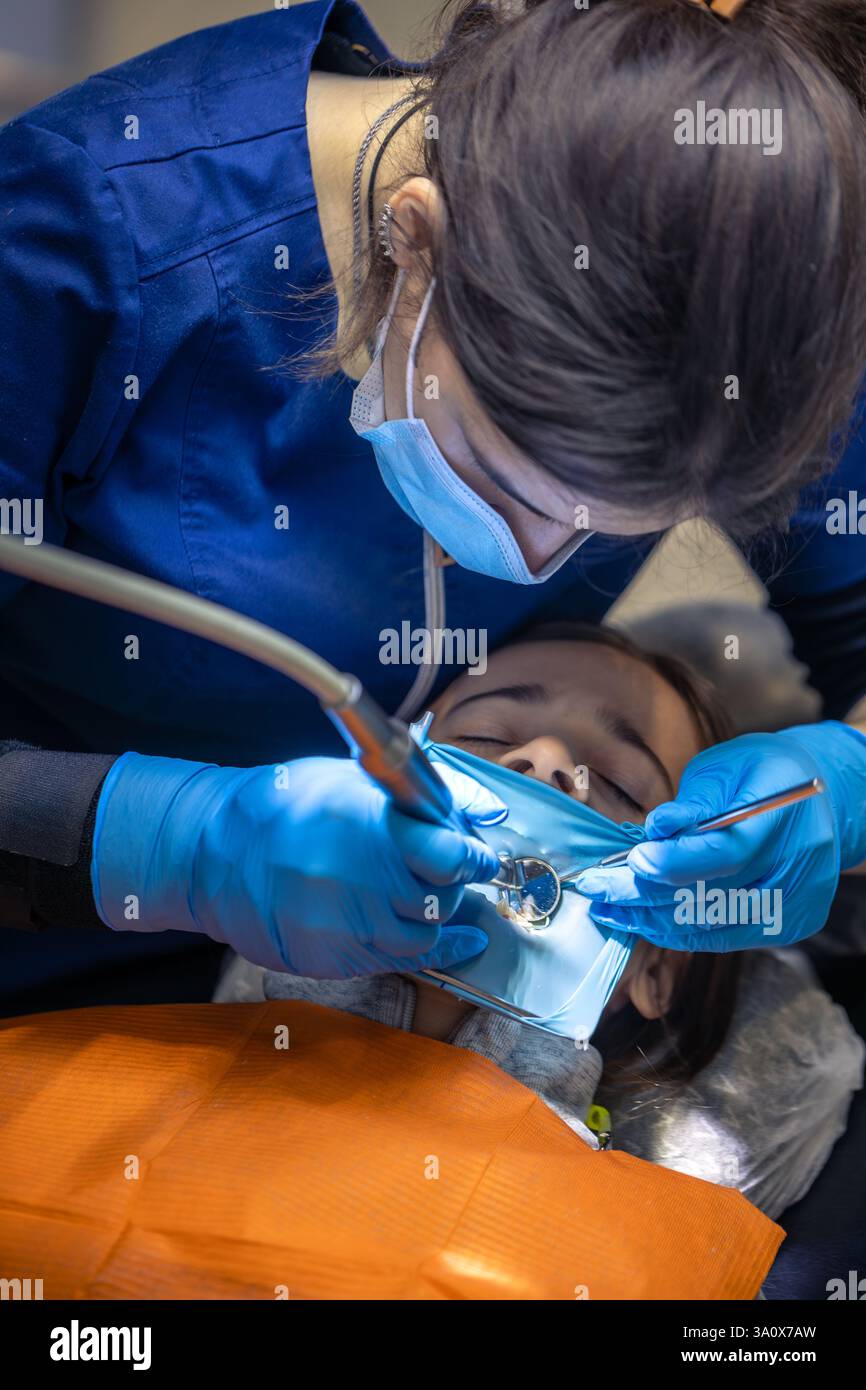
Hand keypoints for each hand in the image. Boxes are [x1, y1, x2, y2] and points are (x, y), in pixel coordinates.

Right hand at [91, 752, 504, 975]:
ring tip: (438, 902)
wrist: (214, 854)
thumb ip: (430, 793)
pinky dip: (433, 950)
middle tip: (455, 872)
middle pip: (443, 897)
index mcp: (370, 826)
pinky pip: (400, 961)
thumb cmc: (289, 805)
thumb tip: (491, 812)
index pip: (450, 854)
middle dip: (457, 885)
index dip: (475, 857)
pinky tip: (449, 940)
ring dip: (440, 918)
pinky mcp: (333, 956)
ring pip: (425, 934)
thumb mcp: (355, 779)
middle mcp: (362, 879)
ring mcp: (347, 923)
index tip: (481, 855)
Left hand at [573, 722, 865, 950]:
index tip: (631, 862)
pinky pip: (723, 936)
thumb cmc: (765, 774)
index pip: (726, 852)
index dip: (675, 861)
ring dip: (652, 919)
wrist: (827, 797)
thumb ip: (694, 804)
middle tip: (596, 887)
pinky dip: (679, 929)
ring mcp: (796, 903)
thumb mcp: (727, 768)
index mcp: (782, 818)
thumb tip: (655, 830)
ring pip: (713, 926)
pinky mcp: (789, 924)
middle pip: (711, 895)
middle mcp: (796, 868)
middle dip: (644, 894)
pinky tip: (643, 918)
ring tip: (609, 906)